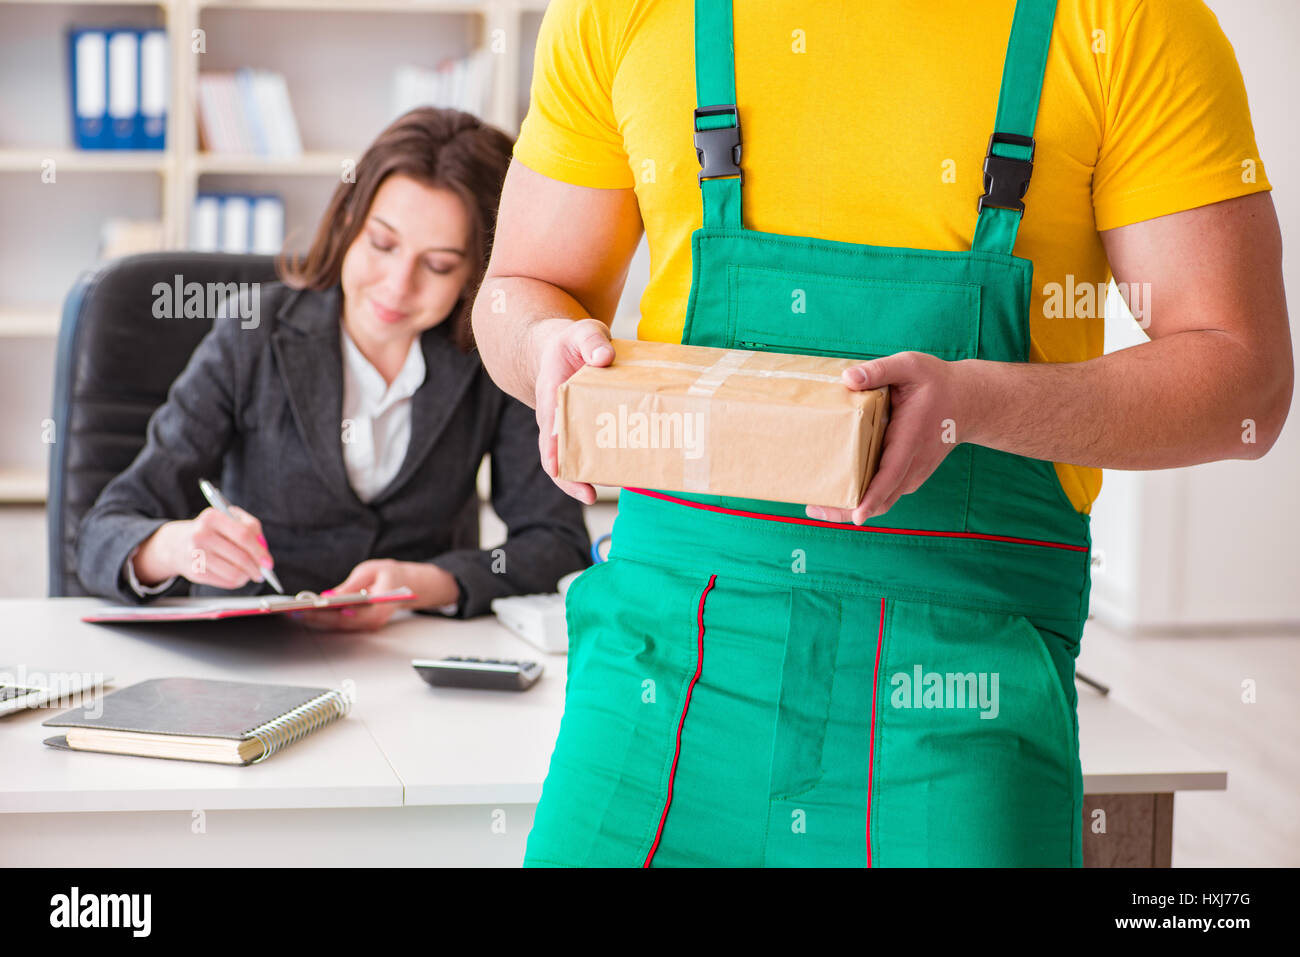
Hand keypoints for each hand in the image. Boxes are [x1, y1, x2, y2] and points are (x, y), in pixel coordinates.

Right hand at [134, 506, 273, 588]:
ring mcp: (196, 555)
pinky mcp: (195, 572)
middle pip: (241, 557)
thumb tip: (264, 550)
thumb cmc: (212, 530)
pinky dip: (236, 581)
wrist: (177, 543)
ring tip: (250, 573)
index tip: (269, 562)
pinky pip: (225, 581)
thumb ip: (251, 528)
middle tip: (263, 572)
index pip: (244, 535)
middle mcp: (201, 535)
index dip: (260, 550)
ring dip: (247, 576)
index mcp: (212, 517)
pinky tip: (237, 576)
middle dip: (257, 567)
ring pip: (234, 573)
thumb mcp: (229, 518)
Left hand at [290, 559, 455, 631]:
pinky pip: (341, 625)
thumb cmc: (392, 575)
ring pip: (338, 626)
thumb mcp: (371, 570)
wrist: (409, 586)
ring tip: (296, 613)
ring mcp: (368, 625)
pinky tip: (308, 614)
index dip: (331, 613)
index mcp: (380, 606)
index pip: (352, 613)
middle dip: (316, 618)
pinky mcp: (362, 625)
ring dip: (316, 621)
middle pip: (340, 623)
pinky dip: (324, 620)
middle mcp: (373, 621)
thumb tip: (330, 595)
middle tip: (294, 612)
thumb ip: (351, 585)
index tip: (314, 607)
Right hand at [532, 317, 614, 504]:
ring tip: (617, 487)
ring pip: (575, 460)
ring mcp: (570, 429)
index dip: (552, 453)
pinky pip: (595, 452)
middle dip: (571, 479)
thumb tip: (603, 357)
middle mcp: (556, 421)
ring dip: (591, 477)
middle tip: (590, 495)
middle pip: (556, 457)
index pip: (547, 432)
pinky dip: (608, 464)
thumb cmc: (572, 343)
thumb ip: (591, 340)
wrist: (564, 349)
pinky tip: (630, 472)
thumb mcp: (580, 333)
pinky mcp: (587, 431)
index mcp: (551, 399)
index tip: (559, 468)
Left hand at [807, 351, 977, 524]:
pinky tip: (838, 493)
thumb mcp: (910, 366)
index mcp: (910, 440)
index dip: (874, 497)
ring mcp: (911, 473)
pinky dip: (863, 498)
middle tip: (814, 508)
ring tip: (817, 505)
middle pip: (881, 499)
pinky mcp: (907, 474)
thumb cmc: (937, 383)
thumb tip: (847, 377)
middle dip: (848, 510)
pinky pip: (884, 492)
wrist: (969, 403)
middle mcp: (913, 464)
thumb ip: (879, 370)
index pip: (891, 474)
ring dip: (851, 507)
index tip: (857, 516)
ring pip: (882, 500)